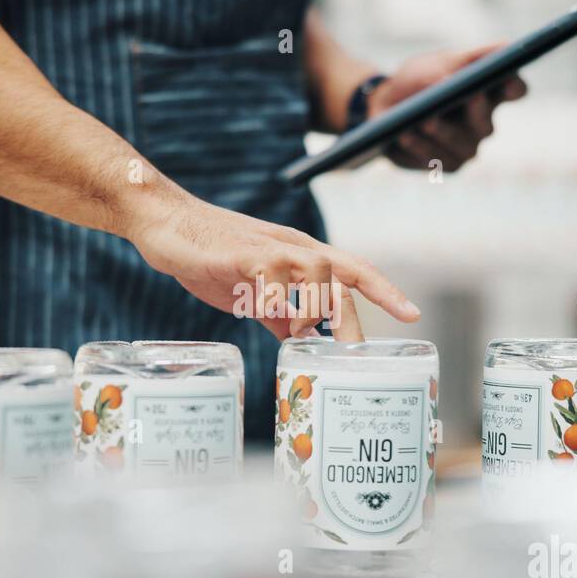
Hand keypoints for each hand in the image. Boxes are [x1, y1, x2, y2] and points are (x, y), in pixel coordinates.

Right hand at [130, 190, 419, 341]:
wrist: (164, 224)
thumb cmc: (209, 256)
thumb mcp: (253, 294)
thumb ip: (281, 316)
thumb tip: (305, 344)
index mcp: (300, 255)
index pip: (354, 270)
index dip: (384, 291)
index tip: (411, 313)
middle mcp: (293, 247)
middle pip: (345, 272)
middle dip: (358, 313)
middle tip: (358, 353)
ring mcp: (270, 248)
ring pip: (320, 269)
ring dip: (319, 307)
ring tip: (305, 336)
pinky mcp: (243, 254)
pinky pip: (274, 276)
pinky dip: (280, 301)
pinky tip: (270, 318)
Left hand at [369, 42, 526, 171]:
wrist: (385, 104)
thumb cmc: (419, 79)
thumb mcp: (441, 62)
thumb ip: (471, 57)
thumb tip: (502, 51)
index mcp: (490, 93)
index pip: (515, 90)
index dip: (515, 86)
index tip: (507, 78)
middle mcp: (483, 124)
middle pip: (487, 123)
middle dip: (477, 111)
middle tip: (470, 96)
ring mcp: (466, 147)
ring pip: (461, 145)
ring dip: (443, 132)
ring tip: (426, 120)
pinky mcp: (446, 164)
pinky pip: (435, 158)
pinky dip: (419, 146)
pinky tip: (405, 134)